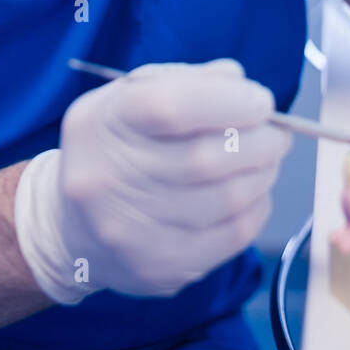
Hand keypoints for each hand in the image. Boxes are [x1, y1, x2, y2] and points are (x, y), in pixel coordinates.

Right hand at [14, 59, 291, 301]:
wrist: (73, 227)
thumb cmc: (114, 148)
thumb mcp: (130, 97)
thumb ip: (185, 81)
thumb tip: (240, 84)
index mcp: (101, 126)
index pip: (171, 108)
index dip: (229, 101)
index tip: (259, 101)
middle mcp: (108, 182)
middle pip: (207, 159)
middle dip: (260, 141)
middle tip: (276, 133)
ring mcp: (133, 232)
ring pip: (229, 199)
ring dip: (264, 173)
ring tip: (266, 159)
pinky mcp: (161, 268)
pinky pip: (234, 236)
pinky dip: (257, 207)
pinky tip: (252, 192)